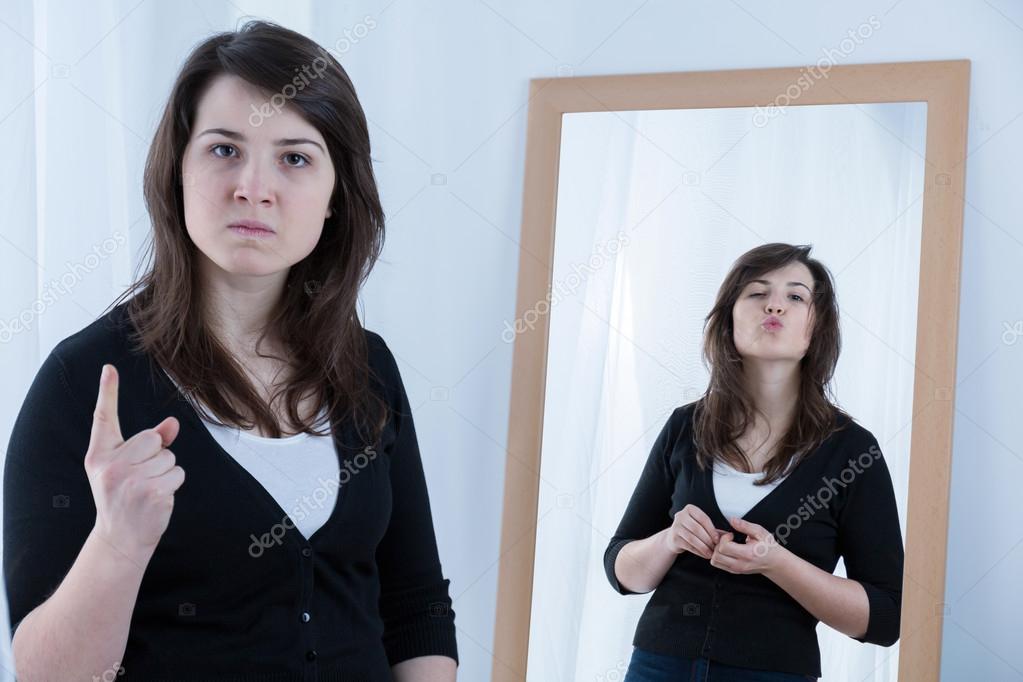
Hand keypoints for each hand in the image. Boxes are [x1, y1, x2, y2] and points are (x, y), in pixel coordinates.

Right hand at [84, 364, 185, 564]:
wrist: (120, 538)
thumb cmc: (122, 498)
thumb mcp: (125, 469)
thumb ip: (146, 445)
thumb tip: (172, 425)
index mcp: (99, 456)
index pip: (103, 418)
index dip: (107, 391)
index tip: (109, 368)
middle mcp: (111, 465)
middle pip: (153, 438)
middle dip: (156, 455)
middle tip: (140, 478)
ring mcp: (131, 479)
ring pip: (169, 457)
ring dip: (165, 472)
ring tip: (146, 490)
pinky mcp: (151, 491)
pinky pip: (177, 473)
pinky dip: (173, 484)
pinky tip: (156, 498)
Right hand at [663, 504, 727, 558]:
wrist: (674, 537)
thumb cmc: (692, 530)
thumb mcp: (702, 526)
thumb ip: (714, 530)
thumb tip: (729, 536)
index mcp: (689, 509)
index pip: (703, 518)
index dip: (712, 530)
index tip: (718, 539)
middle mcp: (680, 516)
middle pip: (697, 528)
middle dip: (708, 539)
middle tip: (715, 548)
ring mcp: (675, 527)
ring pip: (692, 538)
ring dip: (704, 547)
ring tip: (711, 553)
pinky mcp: (674, 539)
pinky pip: (689, 546)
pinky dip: (699, 552)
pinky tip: (705, 555)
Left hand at [709, 516, 787, 575]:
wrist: (774, 562)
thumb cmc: (769, 548)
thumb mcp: (760, 532)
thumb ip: (745, 526)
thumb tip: (733, 520)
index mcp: (747, 554)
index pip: (724, 547)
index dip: (724, 538)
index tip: (731, 534)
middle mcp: (740, 564)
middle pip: (716, 555)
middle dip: (718, 544)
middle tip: (726, 539)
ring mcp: (736, 569)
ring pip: (715, 562)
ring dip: (716, 551)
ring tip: (725, 545)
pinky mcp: (734, 571)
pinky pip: (719, 565)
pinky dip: (718, 557)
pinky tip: (726, 551)